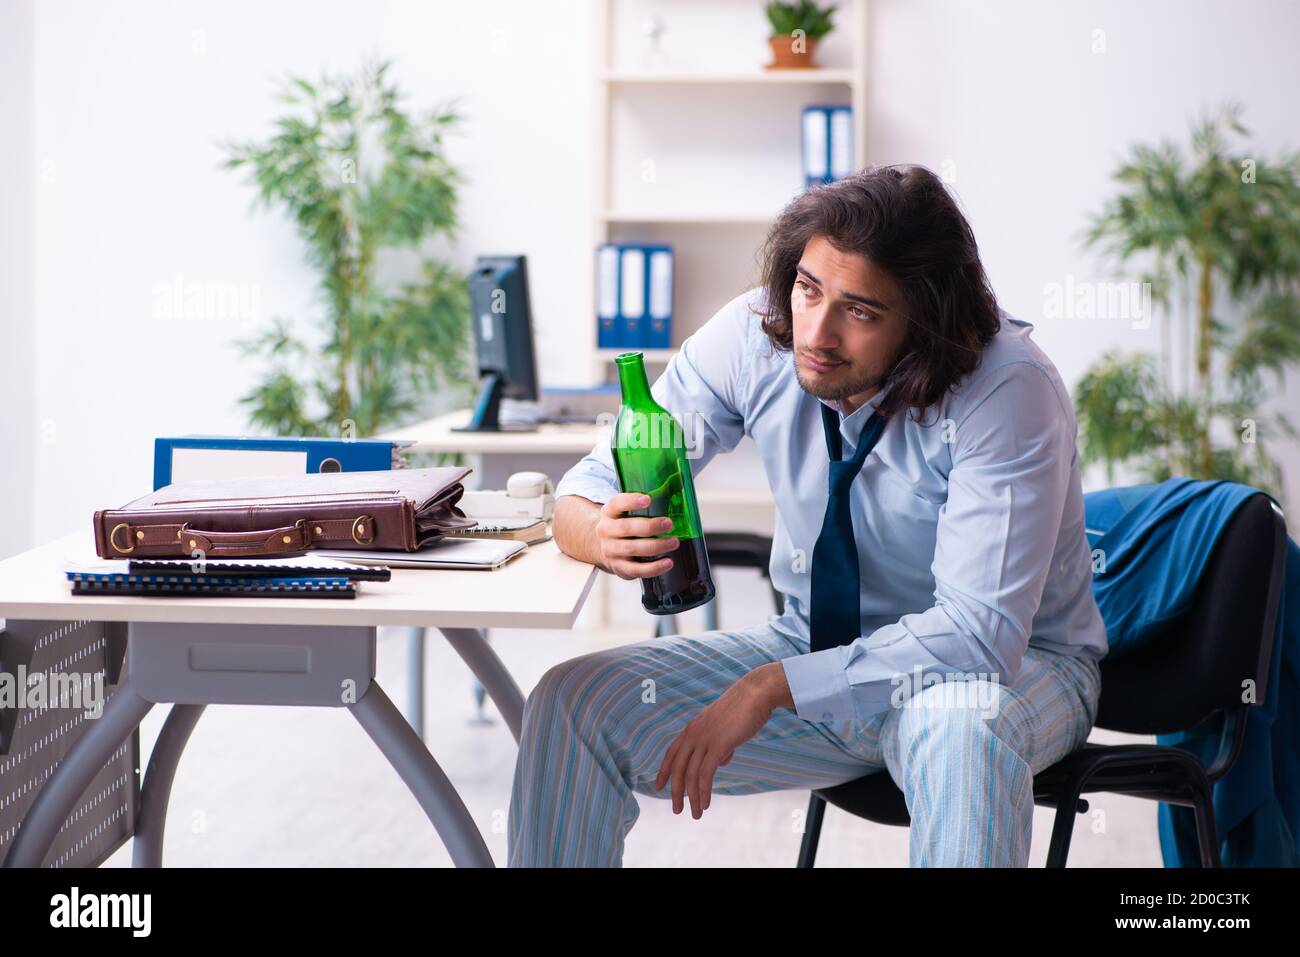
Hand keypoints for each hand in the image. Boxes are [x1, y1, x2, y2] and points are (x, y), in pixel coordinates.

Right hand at [594, 492, 679, 579]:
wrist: (603, 547)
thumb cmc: (622, 525)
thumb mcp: (626, 511)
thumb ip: (647, 500)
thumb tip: (677, 480)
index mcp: (609, 512)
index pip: (617, 503)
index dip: (631, 501)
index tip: (648, 499)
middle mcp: (606, 531)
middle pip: (626, 528)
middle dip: (650, 526)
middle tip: (669, 524)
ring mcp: (611, 550)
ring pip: (632, 549)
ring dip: (656, 546)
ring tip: (673, 542)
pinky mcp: (619, 567)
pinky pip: (637, 570)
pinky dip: (654, 567)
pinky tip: (668, 562)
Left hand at [654, 663, 793, 818]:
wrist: (755, 694)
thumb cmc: (743, 709)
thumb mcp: (724, 727)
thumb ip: (718, 744)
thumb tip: (719, 762)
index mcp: (692, 728)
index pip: (672, 753)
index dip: (664, 771)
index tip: (658, 787)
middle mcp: (693, 734)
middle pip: (678, 768)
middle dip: (676, 792)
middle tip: (676, 810)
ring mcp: (705, 739)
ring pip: (691, 775)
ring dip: (692, 798)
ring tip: (695, 814)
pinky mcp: (718, 745)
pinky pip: (706, 774)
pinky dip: (704, 792)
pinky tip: (706, 804)